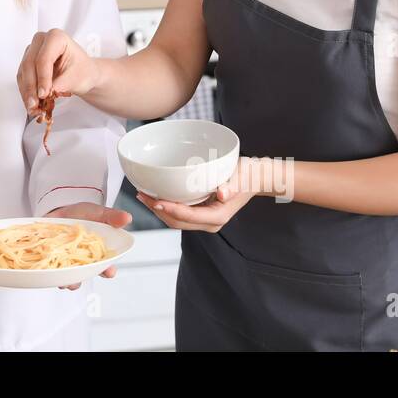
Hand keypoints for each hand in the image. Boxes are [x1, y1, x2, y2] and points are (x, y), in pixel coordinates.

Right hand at [16, 29, 100, 111]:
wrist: (82, 74)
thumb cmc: (82, 71)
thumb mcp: (77, 78)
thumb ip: (61, 84)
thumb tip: (44, 94)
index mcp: (56, 37)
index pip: (44, 58)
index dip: (43, 78)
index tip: (44, 94)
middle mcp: (41, 41)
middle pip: (30, 64)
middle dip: (32, 87)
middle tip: (35, 104)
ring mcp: (32, 51)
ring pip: (23, 73)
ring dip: (26, 92)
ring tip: (33, 108)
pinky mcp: (27, 64)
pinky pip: (22, 79)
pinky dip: (26, 93)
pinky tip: (31, 104)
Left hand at [46, 201, 130, 289]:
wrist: (61, 208)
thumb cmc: (82, 214)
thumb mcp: (98, 213)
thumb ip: (111, 217)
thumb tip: (127, 217)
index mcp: (97, 254)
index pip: (105, 266)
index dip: (108, 271)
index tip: (109, 271)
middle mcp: (82, 261)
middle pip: (84, 276)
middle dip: (81, 281)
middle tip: (77, 281)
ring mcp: (66, 261)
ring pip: (67, 277)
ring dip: (64, 281)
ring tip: (62, 280)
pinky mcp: (51, 258)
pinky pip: (50, 269)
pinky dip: (48, 271)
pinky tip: (47, 269)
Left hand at [137, 157, 257, 231]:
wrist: (255, 178)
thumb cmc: (248, 176)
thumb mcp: (242, 177)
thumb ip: (232, 186)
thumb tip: (222, 193)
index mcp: (217, 216)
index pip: (188, 216)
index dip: (170, 209)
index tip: (155, 200)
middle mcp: (209, 222)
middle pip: (177, 221)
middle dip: (158, 209)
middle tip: (142, 195)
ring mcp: (204, 219)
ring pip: (175, 219)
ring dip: (159, 209)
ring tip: (144, 195)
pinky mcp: (201, 212)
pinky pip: (179, 214)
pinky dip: (166, 205)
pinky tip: (156, 194)